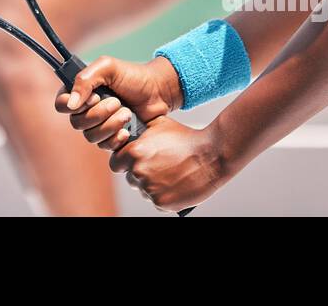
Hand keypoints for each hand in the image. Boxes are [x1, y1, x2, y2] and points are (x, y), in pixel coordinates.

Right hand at [54, 55, 181, 149]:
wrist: (158, 91)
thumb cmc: (133, 76)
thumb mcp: (107, 68)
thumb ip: (84, 80)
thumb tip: (70, 104)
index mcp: (81, 91)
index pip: (61, 104)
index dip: (73, 105)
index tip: (93, 97)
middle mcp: (86, 109)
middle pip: (76, 123)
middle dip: (99, 114)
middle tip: (117, 102)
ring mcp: (98, 125)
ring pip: (90, 137)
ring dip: (110, 125)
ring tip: (127, 113)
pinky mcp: (111, 138)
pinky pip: (104, 146)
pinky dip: (115, 138)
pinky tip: (127, 130)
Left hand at [109, 117, 229, 212]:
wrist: (211, 155)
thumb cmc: (186, 138)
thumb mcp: (159, 125)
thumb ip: (139, 131)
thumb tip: (127, 133)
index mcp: (134, 152)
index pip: (116, 163)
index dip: (124, 162)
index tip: (134, 161)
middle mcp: (138, 171)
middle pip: (131, 178)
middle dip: (141, 174)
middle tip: (159, 167)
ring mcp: (150, 188)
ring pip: (144, 191)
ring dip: (153, 186)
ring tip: (170, 175)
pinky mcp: (162, 203)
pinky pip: (157, 202)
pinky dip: (165, 196)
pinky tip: (175, 185)